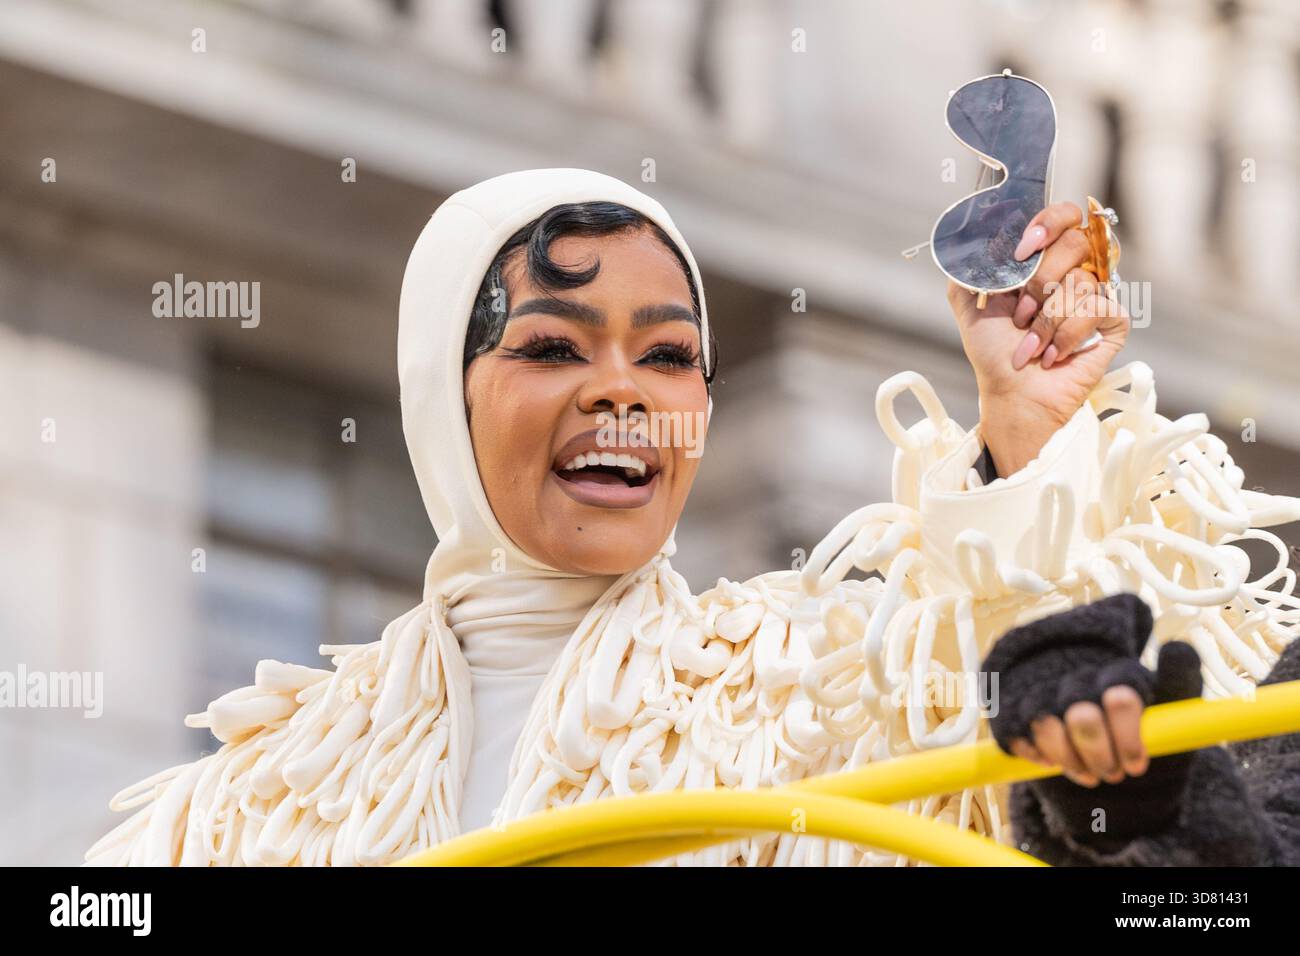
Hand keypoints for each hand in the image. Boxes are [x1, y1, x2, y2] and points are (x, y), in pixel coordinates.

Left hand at [947, 202, 1130, 472]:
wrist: (1011, 393)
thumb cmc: (994, 352)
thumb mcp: (969, 303)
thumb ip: (970, 266)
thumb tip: (976, 235)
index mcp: (1046, 260)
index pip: (1064, 216)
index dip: (1047, 223)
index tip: (1021, 250)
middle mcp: (1075, 271)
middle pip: (1077, 242)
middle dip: (1039, 282)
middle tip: (1020, 314)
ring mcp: (1097, 295)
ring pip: (1082, 281)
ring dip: (1046, 321)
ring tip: (1031, 346)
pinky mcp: (1113, 322)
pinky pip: (1100, 307)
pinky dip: (1068, 334)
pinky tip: (1054, 355)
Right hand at [982, 594, 1202, 787]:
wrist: (1106, 768)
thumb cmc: (1143, 737)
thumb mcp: (1173, 712)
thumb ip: (1179, 681)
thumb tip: (1178, 648)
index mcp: (1115, 673)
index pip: (1120, 697)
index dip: (1127, 735)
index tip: (1136, 764)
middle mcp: (1077, 678)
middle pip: (1082, 717)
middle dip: (1099, 754)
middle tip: (1113, 773)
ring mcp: (1042, 693)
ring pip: (1046, 725)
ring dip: (1069, 760)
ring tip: (1088, 774)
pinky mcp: (1014, 711)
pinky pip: (1018, 734)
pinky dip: (1038, 755)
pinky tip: (1054, 763)